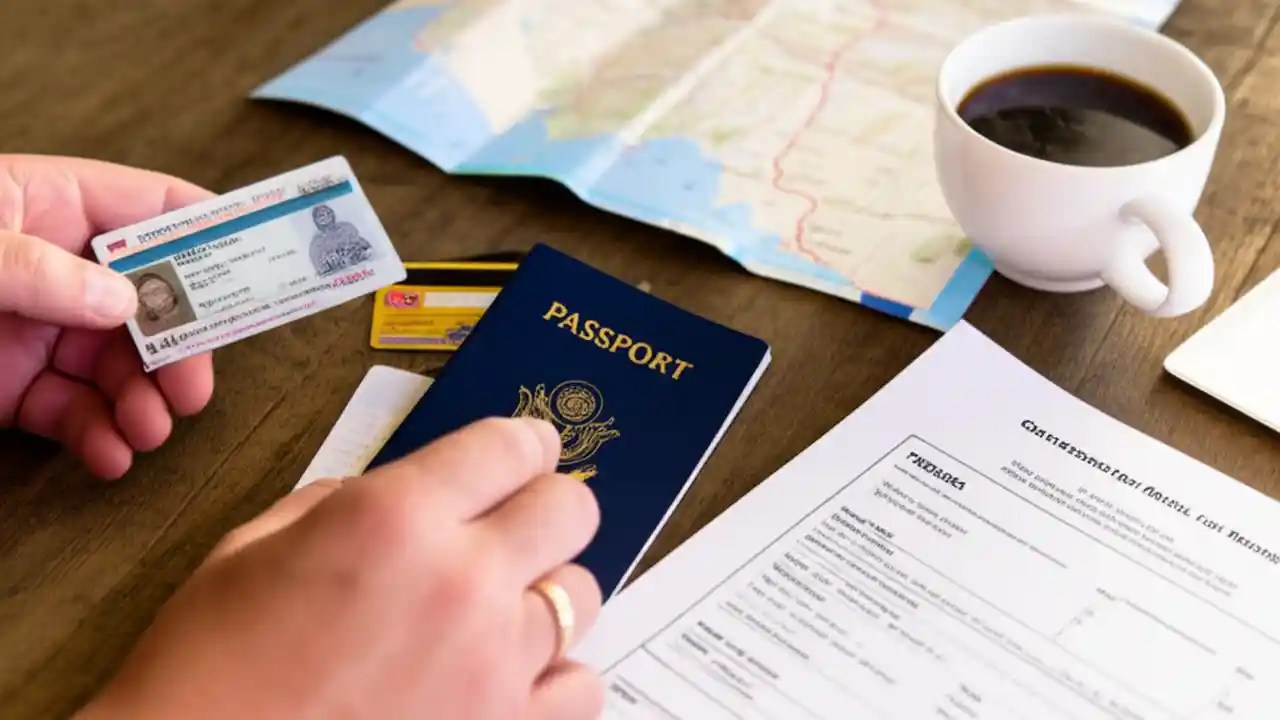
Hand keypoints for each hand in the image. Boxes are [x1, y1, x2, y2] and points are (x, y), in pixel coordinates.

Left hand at [0, 155, 216, 478]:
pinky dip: (99, 436)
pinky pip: (73, 411)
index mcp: (44, 204)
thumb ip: (40, 269)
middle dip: (180, 347)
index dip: (209, 234)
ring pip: (118, 365)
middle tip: (195, 388)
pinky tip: (111, 454)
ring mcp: (30, 329)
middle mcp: (49, 266)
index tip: (257, 272)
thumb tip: (125, 301)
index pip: (149, 208)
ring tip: (152, 431)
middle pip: (149, 302)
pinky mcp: (8, 389)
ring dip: (145, 402)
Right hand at [77, 417, 605, 719]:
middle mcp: (460, 584)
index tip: (526, 453)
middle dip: (546, 508)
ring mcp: (493, 668)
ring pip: (581, 596)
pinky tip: (509, 678)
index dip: (524, 444)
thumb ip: (350, 502)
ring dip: (543, 595)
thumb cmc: (205, 669)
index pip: (511, 446)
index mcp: (394, 518)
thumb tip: (416, 494)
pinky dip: (554, 676)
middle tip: (515, 526)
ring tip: (493, 614)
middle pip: (571, 510)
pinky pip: (583, 687)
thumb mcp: (255, 549)